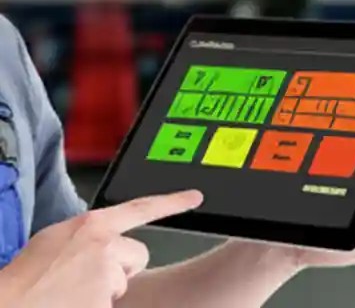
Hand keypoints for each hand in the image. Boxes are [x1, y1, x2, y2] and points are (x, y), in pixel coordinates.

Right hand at [0, 190, 202, 307]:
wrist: (8, 303)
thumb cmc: (25, 276)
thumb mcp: (57, 240)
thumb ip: (88, 236)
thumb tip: (105, 241)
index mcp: (91, 225)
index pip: (141, 208)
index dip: (172, 202)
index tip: (196, 197)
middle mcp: (104, 246)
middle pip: (138, 255)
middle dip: (120, 268)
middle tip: (84, 278)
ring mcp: (106, 275)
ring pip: (122, 283)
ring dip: (103, 291)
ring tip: (70, 293)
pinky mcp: (104, 302)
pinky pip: (111, 304)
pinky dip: (96, 306)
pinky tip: (73, 304)